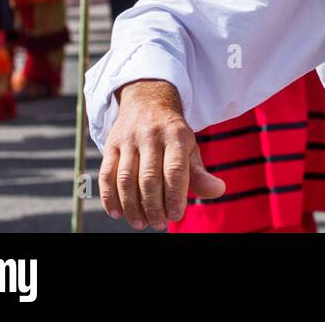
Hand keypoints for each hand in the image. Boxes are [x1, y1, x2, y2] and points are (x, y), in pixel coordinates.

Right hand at [100, 80, 224, 229]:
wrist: (147, 101)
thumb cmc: (172, 134)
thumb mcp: (190, 147)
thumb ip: (200, 173)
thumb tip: (218, 191)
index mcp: (176, 135)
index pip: (175, 171)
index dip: (174, 197)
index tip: (176, 216)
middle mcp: (151, 135)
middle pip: (149, 178)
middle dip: (153, 206)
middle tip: (159, 224)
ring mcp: (129, 140)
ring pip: (126, 179)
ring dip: (132, 206)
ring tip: (141, 223)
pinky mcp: (110, 144)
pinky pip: (106, 174)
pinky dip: (109, 197)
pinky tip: (117, 213)